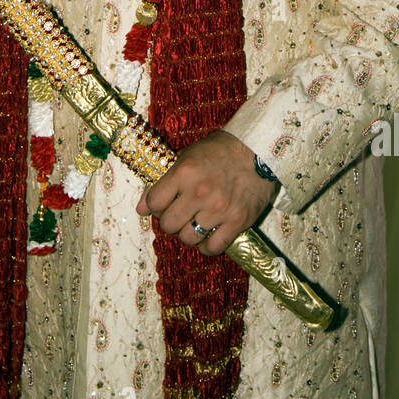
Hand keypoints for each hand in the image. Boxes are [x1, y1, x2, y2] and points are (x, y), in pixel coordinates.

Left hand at [136, 130, 276, 256]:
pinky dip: (207, 246)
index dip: (154, 206)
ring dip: (188, 234)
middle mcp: (200, 192)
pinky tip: (208, 236)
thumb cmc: (220, 151)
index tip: (161, 204)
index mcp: (184, 173)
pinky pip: (213, 248)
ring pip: (188, 238)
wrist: (258, 150)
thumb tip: (141, 208)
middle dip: (169, 222)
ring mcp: (219, 209)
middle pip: (168, 225)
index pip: (154, 203)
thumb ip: (164, 181)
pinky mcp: (238, 221)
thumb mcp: (187, 156)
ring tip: (195, 224)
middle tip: (179, 214)